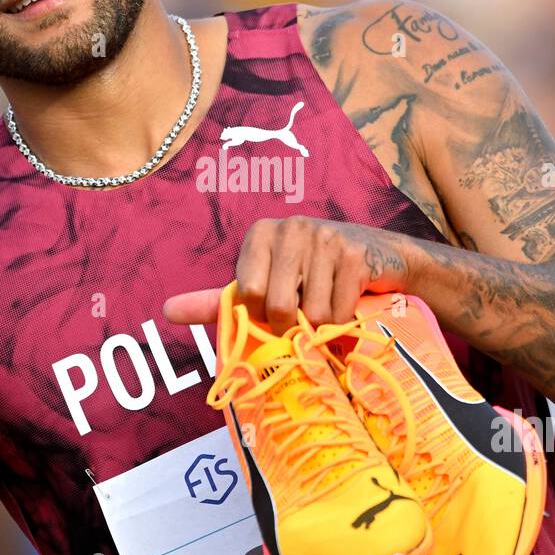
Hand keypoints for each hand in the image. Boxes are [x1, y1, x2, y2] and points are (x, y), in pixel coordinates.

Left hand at [163, 216, 413, 333]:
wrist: (387, 260)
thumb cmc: (317, 276)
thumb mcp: (267, 283)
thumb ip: (220, 300)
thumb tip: (167, 311)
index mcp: (261, 234)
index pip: (247, 294)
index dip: (263, 315)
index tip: (278, 309)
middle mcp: (291, 228)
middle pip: (278, 308)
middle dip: (294, 325)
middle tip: (307, 315)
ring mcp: (326, 238)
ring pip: (312, 315)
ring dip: (324, 326)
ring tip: (332, 304)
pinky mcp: (356, 255)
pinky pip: (340, 313)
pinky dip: (346, 321)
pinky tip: (351, 302)